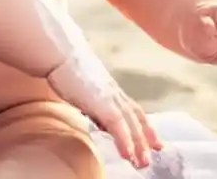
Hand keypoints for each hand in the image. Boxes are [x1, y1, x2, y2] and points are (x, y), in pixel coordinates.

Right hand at [47, 53, 162, 168]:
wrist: (60, 55)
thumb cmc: (65, 69)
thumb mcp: (83, 89)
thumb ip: (93, 103)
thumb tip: (99, 119)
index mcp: (111, 89)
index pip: (133, 109)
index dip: (144, 124)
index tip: (153, 138)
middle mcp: (114, 93)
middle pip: (137, 117)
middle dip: (147, 136)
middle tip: (156, 151)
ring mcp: (110, 97)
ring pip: (131, 123)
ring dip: (138, 144)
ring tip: (142, 162)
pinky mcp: (102, 102)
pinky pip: (118, 125)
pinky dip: (125, 141)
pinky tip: (127, 155)